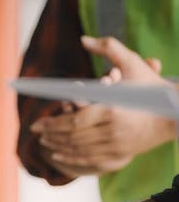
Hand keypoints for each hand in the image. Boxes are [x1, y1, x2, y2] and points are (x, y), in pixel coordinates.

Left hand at [30, 36, 176, 176]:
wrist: (175, 113)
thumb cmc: (152, 86)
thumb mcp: (132, 63)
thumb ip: (108, 48)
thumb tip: (84, 39)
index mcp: (111, 109)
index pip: (72, 121)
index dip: (51, 124)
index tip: (35, 124)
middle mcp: (112, 132)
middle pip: (72, 137)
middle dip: (51, 135)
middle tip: (36, 132)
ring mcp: (116, 147)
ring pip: (79, 151)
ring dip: (59, 147)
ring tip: (45, 141)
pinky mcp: (120, 157)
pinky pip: (90, 162)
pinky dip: (72, 160)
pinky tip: (59, 155)